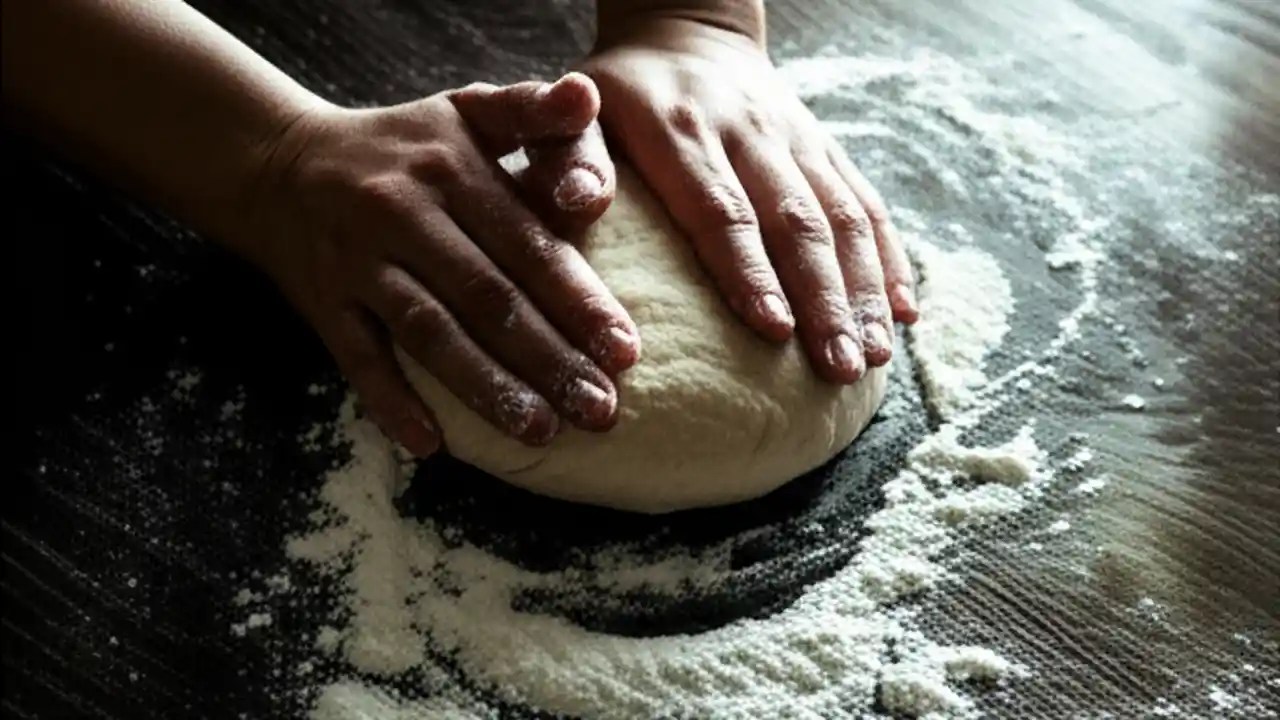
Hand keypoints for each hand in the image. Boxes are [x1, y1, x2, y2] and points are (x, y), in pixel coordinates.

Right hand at [243, 73, 638, 456]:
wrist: (280, 161)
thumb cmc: (403, 144)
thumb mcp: (466, 109)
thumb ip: (532, 110)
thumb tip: (589, 95)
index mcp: (453, 171)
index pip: (527, 245)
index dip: (577, 300)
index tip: (625, 351)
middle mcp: (406, 215)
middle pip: (487, 298)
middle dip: (549, 359)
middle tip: (601, 410)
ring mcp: (359, 263)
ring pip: (429, 333)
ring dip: (486, 388)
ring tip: (541, 433)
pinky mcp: (323, 302)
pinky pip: (357, 358)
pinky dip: (391, 401)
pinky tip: (432, 445)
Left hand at [581, 17, 918, 383]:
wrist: (683, 31)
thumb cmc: (617, 96)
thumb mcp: (577, 112)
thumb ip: (569, 155)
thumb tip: (577, 203)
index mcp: (680, 130)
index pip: (721, 208)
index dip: (749, 269)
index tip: (774, 329)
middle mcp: (748, 131)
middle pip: (794, 221)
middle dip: (824, 298)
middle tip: (840, 368)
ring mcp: (795, 137)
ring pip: (842, 214)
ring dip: (864, 287)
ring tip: (876, 354)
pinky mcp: (824, 145)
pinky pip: (866, 201)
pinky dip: (890, 257)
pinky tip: (904, 311)